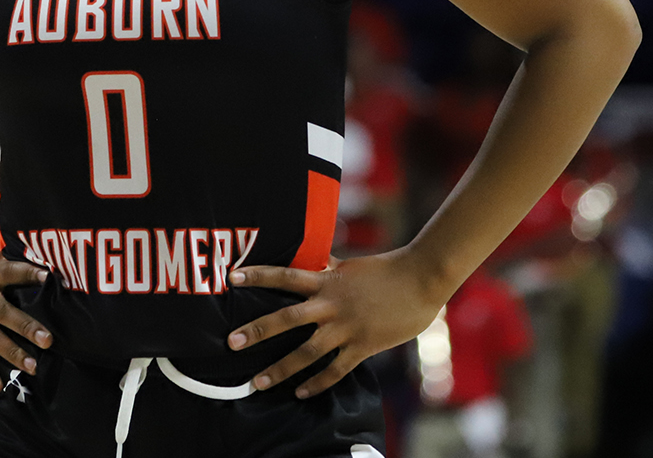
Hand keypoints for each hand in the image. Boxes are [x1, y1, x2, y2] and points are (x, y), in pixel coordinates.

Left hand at [226, 248, 450, 397]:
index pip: (284, 275)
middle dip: (258, 331)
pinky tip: (300, 393)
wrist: (421, 280)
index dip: (258, 275)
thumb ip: (326, 266)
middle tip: (232, 343)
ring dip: (280, 368)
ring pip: (307, 352)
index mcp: (327, 280)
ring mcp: (347, 328)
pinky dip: (317, 383)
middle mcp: (331, 305)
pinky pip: (336, 370)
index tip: (231, 277)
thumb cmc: (387, 270)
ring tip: (258, 382)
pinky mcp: (363, 346)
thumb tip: (308, 258)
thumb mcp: (350, 266)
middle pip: (287, 319)